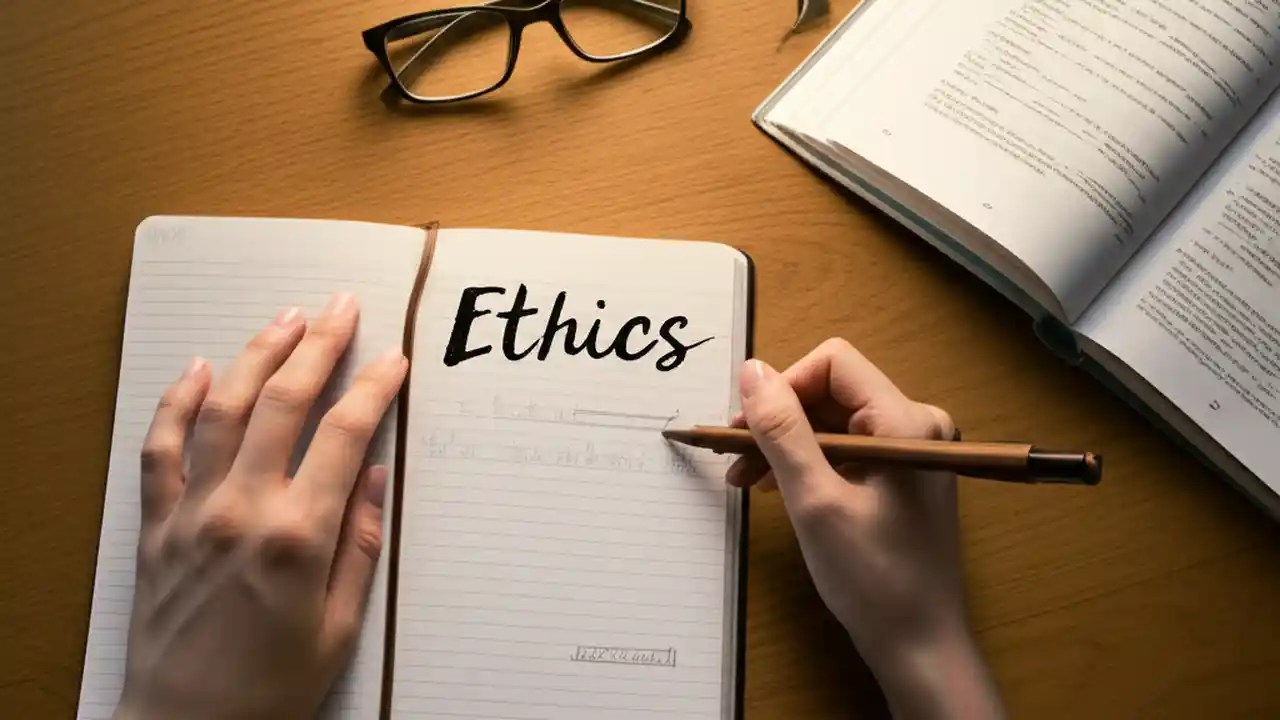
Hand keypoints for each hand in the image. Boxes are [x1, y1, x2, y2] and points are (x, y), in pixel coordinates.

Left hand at [115, 294, 407, 719]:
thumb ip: (360, 544)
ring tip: (286, 318)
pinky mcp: (156, 525)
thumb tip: (376, 477)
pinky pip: (161, 448)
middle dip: (320, 346)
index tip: (395, 359)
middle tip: (343, 306)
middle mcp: (241, 510)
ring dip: (257, 355)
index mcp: (297, 536)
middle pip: (284, 404)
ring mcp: (192, 512)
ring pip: (222, 410)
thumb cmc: (272, 688)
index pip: (345, 436)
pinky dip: (178, 402)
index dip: (374, 388)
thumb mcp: (340, 627)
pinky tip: (199, 369)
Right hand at [727, 339, 1002, 719]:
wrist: (920, 646)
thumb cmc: (875, 579)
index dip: (783, 386)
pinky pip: (845, 449)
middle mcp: (915, 425)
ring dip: (785, 444)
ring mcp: (910, 451)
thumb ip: (782, 430)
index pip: (833, 364)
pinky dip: (806, 463)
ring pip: (832, 422)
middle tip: (732, 459)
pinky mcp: (901, 475)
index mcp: (906, 421)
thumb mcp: (816, 500)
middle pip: (830, 392)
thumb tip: (752, 372)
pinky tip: (775, 487)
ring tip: (744, 479)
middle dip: (777, 420)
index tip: (745, 428)